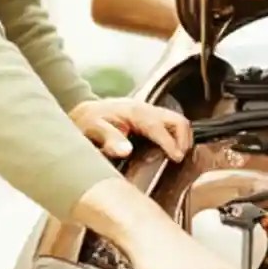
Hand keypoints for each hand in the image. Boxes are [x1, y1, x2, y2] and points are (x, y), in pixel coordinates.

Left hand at [68, 98, 191, 161]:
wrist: (84, 113)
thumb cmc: (88, 122)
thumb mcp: (92, 130)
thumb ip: (109, 139)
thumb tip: (126, 151)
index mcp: (134, 112)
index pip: (159, 127)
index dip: (170, 143)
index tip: (176, 159)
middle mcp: (146, 109)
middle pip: (177, 120)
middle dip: (184, 139)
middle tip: (179, 159)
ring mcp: (151, 112)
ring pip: (177, 122)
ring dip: (183, 139)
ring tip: (177, 157)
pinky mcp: (151, 118)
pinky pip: (171, 125)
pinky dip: (177, 137)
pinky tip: (171, 150)